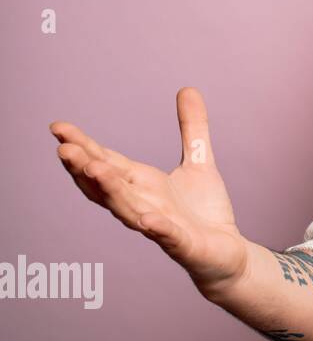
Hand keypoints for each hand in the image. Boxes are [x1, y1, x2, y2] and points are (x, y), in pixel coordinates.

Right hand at [51, 87, 248, 297]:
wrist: (227, 252)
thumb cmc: (204, 210)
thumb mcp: (199, 161)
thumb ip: (192, 127)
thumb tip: (187, 88)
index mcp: (142, 184)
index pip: (106, 162)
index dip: (83, 146)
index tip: (58, 128)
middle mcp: (143, 204)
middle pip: (107, 185)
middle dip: (85, 167)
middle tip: (63, 148)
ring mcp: (160, 226)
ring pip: (128, 209)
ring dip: (110, 191)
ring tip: (94, 170)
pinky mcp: (183, 244)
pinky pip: (167, 236)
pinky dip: (157, 228)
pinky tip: (148, 221)